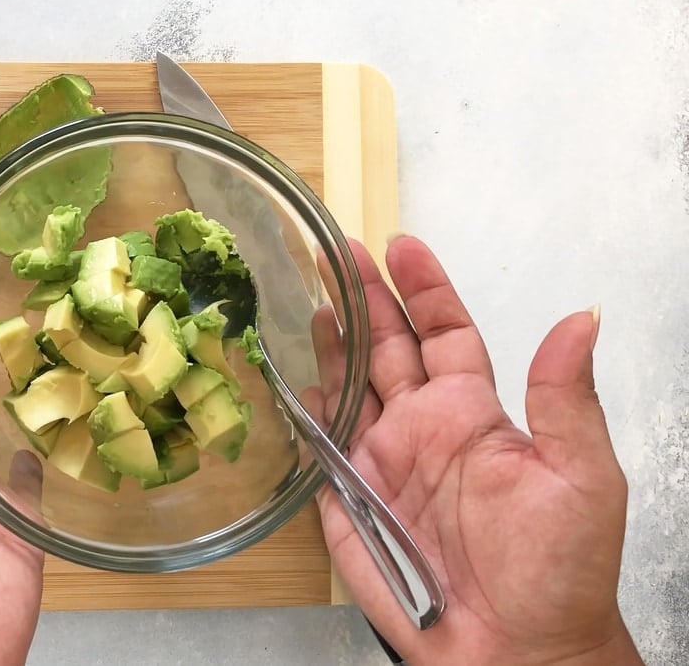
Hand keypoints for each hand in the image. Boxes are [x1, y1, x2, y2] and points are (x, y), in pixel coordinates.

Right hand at [307, 235, 641, 665]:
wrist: (511, 649)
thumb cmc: (558, 569)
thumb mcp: (581, 476)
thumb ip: (566, 397)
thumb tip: (582, 317)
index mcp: (476, 413)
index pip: (446, 332)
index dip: (425, 288)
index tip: (402, 246)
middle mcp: (425, 428)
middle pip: (385, 347)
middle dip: (362, 297)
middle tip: (335, 250)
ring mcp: (381, 462)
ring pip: (348, 386)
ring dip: (329, 341)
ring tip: (306, 295)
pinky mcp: (347, 500)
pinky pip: (319, 444)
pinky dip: (302, 408)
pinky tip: (288, 374)